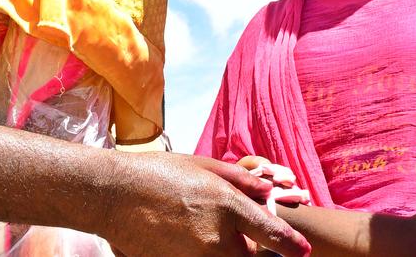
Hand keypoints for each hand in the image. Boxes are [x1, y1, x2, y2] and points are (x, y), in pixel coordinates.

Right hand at [98, 151, 310, 256]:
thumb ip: (239, 181)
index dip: (291, 245)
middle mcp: (216, 237)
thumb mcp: (203, 166)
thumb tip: (267, 192)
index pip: (272, 234)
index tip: (302, 252)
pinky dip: (201, 254)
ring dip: (224, 252)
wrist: (112, 195)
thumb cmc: (157, 173)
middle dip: (249, 249)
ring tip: (200, 230)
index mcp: (227, 206)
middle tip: (237, 234)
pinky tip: (184, 238)